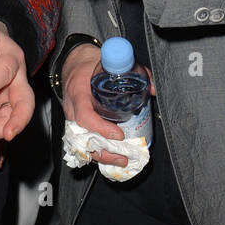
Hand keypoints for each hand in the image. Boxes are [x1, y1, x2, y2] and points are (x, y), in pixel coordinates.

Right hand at [61, 43, 128, 167]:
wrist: (73, 65)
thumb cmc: (89, 66)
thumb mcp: (109, 64)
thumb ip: (132, 72)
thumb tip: (152, 89)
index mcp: (78, 93)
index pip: (84, 116)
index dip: (101, 128)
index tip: (118, 134)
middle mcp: (72, 110)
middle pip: (82, 138)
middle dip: (103, 152)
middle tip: (123, 156)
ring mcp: (72, 120)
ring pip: (82, 145)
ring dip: (102, 156)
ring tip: (121, 161)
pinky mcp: (75, 126)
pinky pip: (84, 144)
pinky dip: (98, 153)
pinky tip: (112, 158)